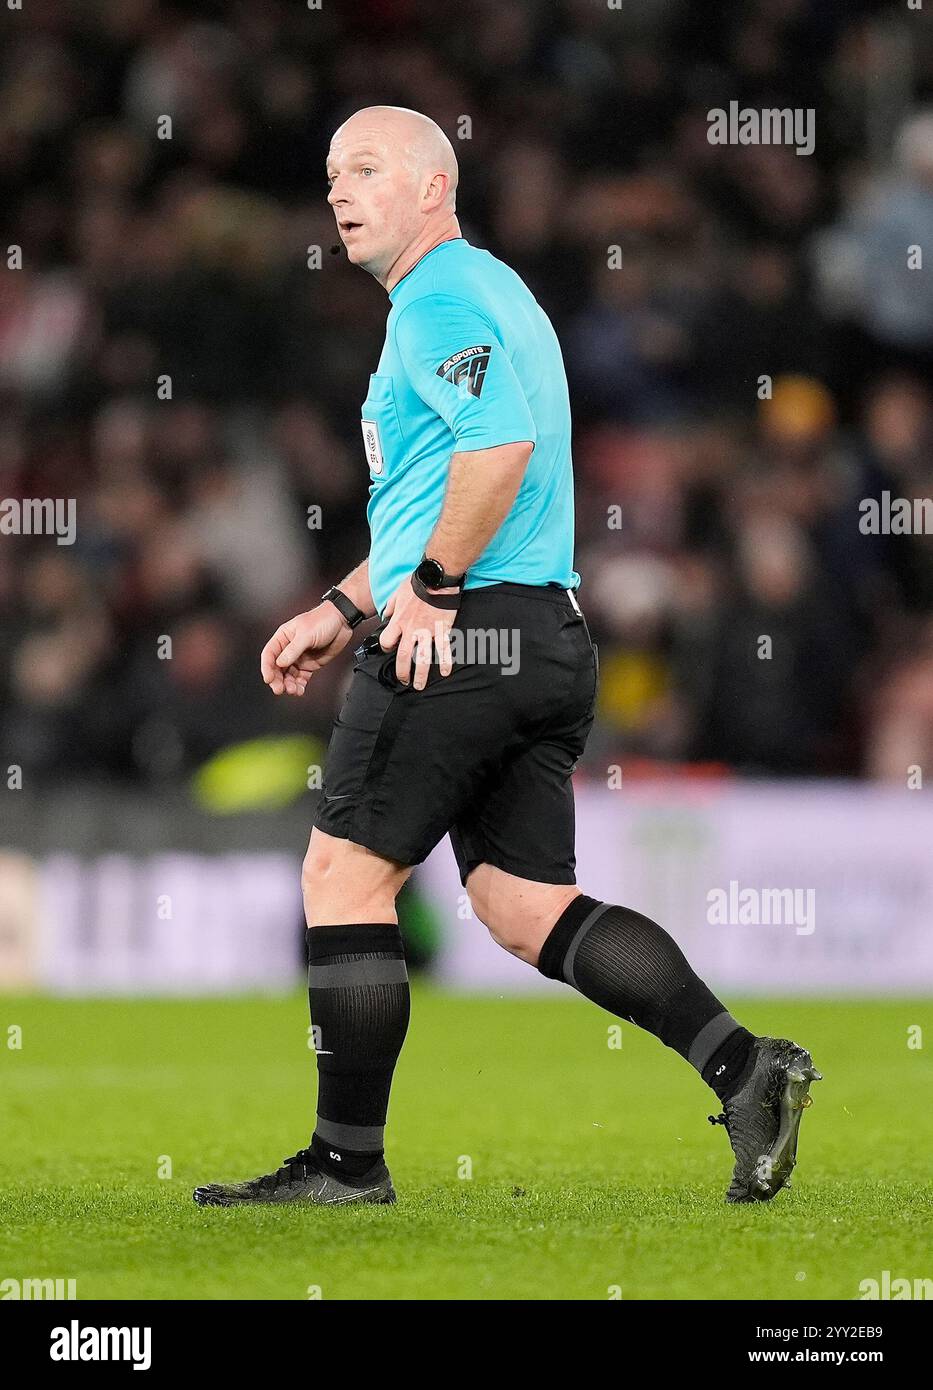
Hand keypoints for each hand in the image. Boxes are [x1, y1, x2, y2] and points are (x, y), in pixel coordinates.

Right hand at [260, 601, 355, 695]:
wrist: (342, 622)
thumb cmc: (323, 620)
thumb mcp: (306, 634)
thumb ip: (293, 649)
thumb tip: (280, 663)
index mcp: (283, 637)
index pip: (269, 655)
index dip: (267, 668)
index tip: (268, 679)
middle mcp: (289, 649)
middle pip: (277, 668)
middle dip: (277, 680)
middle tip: (279, 689)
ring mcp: (299, 658)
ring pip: (288, 675)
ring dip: (288, 684)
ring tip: (292, 690)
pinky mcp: (310, 665)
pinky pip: (301, 678)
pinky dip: (299, 685)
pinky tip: (299, 690)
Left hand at [380, 575, 458, 690]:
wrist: (436, 578)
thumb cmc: (417, 583)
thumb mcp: (397, 593)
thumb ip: (390, 606)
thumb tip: (386, 614)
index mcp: (398, 621)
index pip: (387, 641)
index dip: (387, 647)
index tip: (390, 650)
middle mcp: (411, 630)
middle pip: (402, 657)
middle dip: (402, 672)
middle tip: (404, 680)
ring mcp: (427, 632)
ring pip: (421, 659)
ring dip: (420, 675)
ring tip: (419, 685)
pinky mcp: (442, 630)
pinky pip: (443, 650)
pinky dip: (444, 663)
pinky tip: (444, 673)